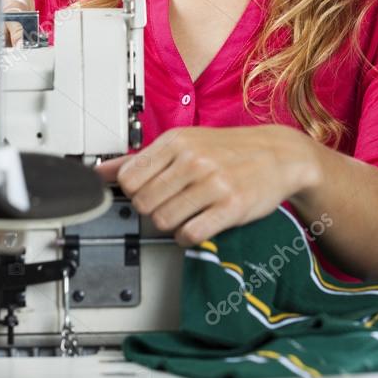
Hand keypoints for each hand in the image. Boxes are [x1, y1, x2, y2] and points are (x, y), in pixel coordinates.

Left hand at [94, 125, 320, 246]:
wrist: (278, 154)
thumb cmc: (227, 148)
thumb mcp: (183, 142)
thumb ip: (140, 158)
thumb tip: (99, 171)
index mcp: (177, 141)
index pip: (128, 179)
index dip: (135, 191)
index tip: (149, 190)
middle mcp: (193, 159)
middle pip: (143, 203)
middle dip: (153, 209)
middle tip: (171, 201)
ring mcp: (212, 183)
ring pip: (163, 221)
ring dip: (171, 224)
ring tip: (187, 212)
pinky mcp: (230, 206)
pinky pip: (190, 234)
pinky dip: (188, 236)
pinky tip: (198, 222)